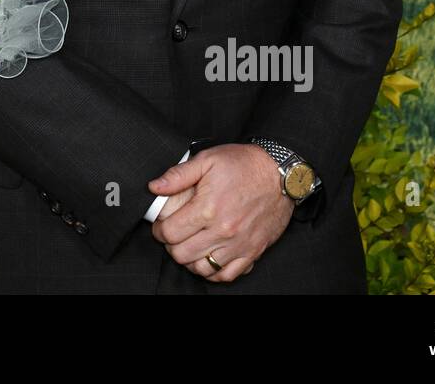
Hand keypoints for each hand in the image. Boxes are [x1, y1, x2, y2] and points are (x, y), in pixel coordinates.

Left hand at [147, 143, 292, 281]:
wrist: (280, 174)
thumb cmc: (243, 164)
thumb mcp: (207, 159)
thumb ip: (178, 175)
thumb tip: (154, 187)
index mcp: (207, 208)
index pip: (170, 233)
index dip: (159, 230)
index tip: (160, 226)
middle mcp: (222, 231)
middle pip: (182, 254)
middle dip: (171, 246)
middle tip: (173, 235)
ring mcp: (238, 245)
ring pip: (202, 268)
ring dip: (190, 260)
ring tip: (188, 246)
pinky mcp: (252, 252)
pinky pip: (227, 275)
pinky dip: (214, 271)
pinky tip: (208, 258)